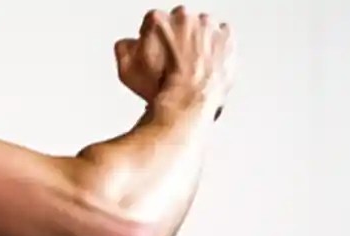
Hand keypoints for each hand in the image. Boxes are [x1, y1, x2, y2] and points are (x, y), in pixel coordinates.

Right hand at [114, 7, 236, 110]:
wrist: (186, 103)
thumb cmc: (160, 88)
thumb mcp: (126, 70)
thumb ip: (124, 48)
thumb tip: (127, 43)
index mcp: (158, 20)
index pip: (154, 20)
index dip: (153, 37)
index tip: (156, 50)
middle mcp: (185, 18)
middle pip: (180, 20)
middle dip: (178, 35)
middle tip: (175, 57)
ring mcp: (208, 27)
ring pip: (202, 26)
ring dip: (198, 39)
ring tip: (192, 62)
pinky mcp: (226, 38)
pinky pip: (223, 34)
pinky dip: (217, 45)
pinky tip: (208, 61)